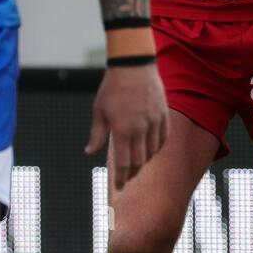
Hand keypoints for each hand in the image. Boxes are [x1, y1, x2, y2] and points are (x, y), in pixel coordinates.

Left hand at [86, 64, 168, 190]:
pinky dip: (157, 147)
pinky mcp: (163, 114)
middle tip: (127, 176)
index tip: (119, 186)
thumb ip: (97, 135)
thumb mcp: (99, 111)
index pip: (123, 163)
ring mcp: (154, 121)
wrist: (133, 65)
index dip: (121, 178)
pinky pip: (163, 138)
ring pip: (152, 151)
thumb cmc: (112, 88)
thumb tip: (89, 153)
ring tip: (137, 162)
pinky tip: (150, 149)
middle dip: (132, 172)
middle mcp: (140, 128)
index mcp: (122, 130)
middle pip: (139, 161)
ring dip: (144, 160)